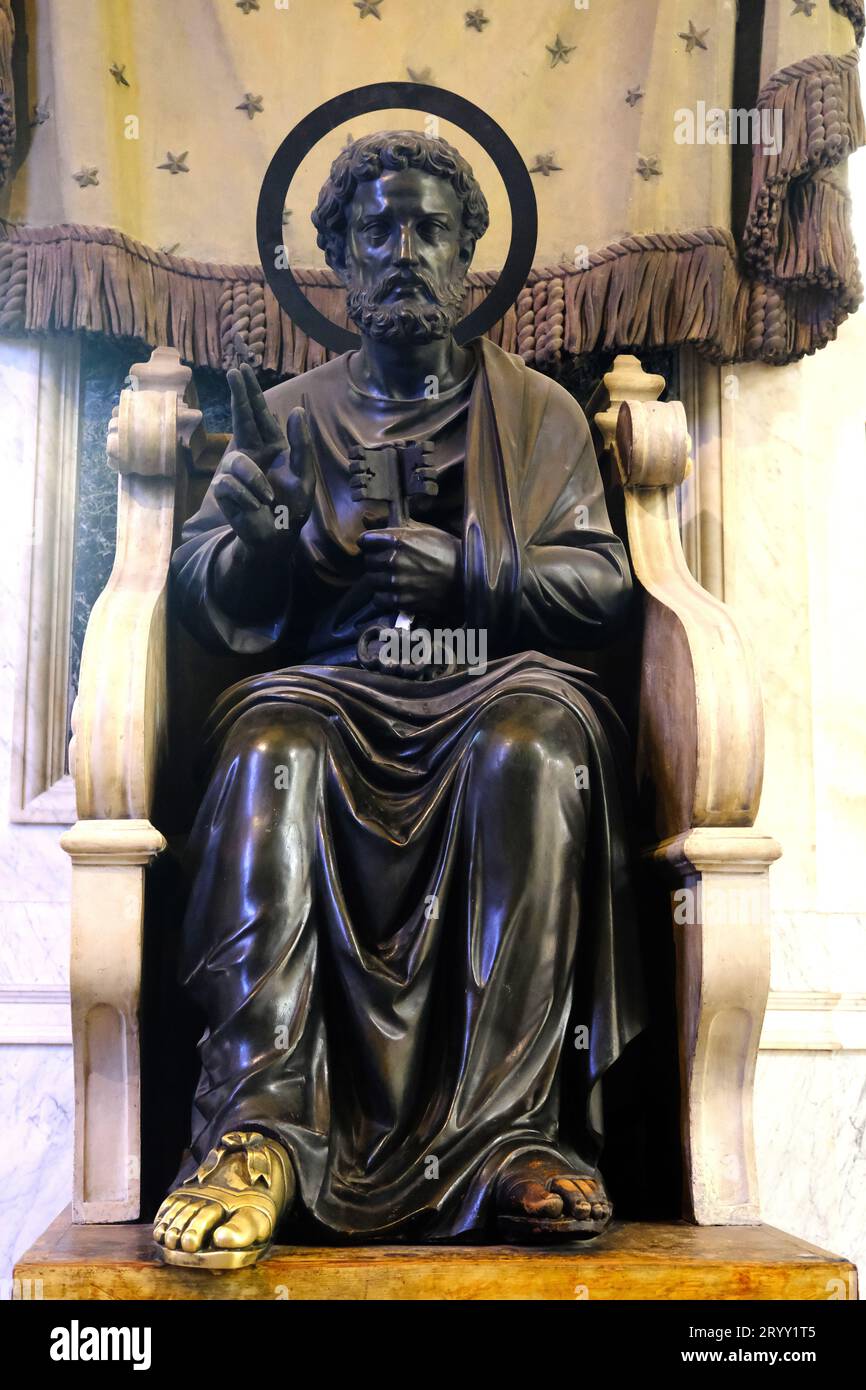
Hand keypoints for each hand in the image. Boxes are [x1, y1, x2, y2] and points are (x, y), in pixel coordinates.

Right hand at [213, 363, 315, 553]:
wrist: (276, 537)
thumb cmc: (292, 507)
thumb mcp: (305, 476)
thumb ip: (302, 444)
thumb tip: (296, 409)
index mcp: (272, 447)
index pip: (259, 414)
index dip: (250, 392)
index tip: (242, 368)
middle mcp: (252, 452)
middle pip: (241, 417)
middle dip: (238, 394)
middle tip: (234, 371)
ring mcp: (235, 469)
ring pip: (238, 463)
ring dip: (255, 482)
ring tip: (268, 499)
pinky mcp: (224, 489)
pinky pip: (230, 485)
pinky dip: (247, 498)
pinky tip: (254, 508)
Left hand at [359, 525, 461, 615]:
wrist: (466, 578)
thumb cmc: (446, 550)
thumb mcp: (422, 530)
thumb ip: (392, 526)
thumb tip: (365, 518)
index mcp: (398, 539)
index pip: (364, 541)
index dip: (370, 543)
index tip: (376, 547)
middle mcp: (393, 560)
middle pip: (367, 561)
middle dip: (376, 561)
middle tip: (390, 564)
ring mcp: (396, 582)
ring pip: (372, 581)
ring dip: (380, 580)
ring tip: (395, 578)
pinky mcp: (401, 601)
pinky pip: (378, 599)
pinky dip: (384, 597)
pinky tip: (396, 592)